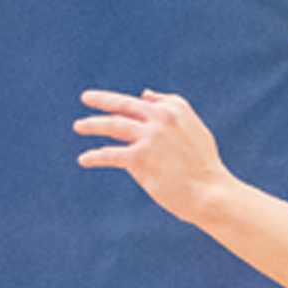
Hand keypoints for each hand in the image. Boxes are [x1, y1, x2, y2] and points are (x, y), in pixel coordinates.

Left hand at [74, 89, 232, 223]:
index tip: (110, 102)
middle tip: (86, 97)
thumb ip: (172, 108)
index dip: (125, 102)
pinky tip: (84, 158)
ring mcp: (148, 137)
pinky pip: (110, 154)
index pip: (143, 102)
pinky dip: (94, 156)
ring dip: (92, 125)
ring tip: (79, 126)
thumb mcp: (194, 128)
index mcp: (175, 108)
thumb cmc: (203, 165)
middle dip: (102, 100)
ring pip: (113, 126)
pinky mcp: (139, 158)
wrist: (209, 191)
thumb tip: (144, 95)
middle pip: (124, 106)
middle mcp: (161, 118)